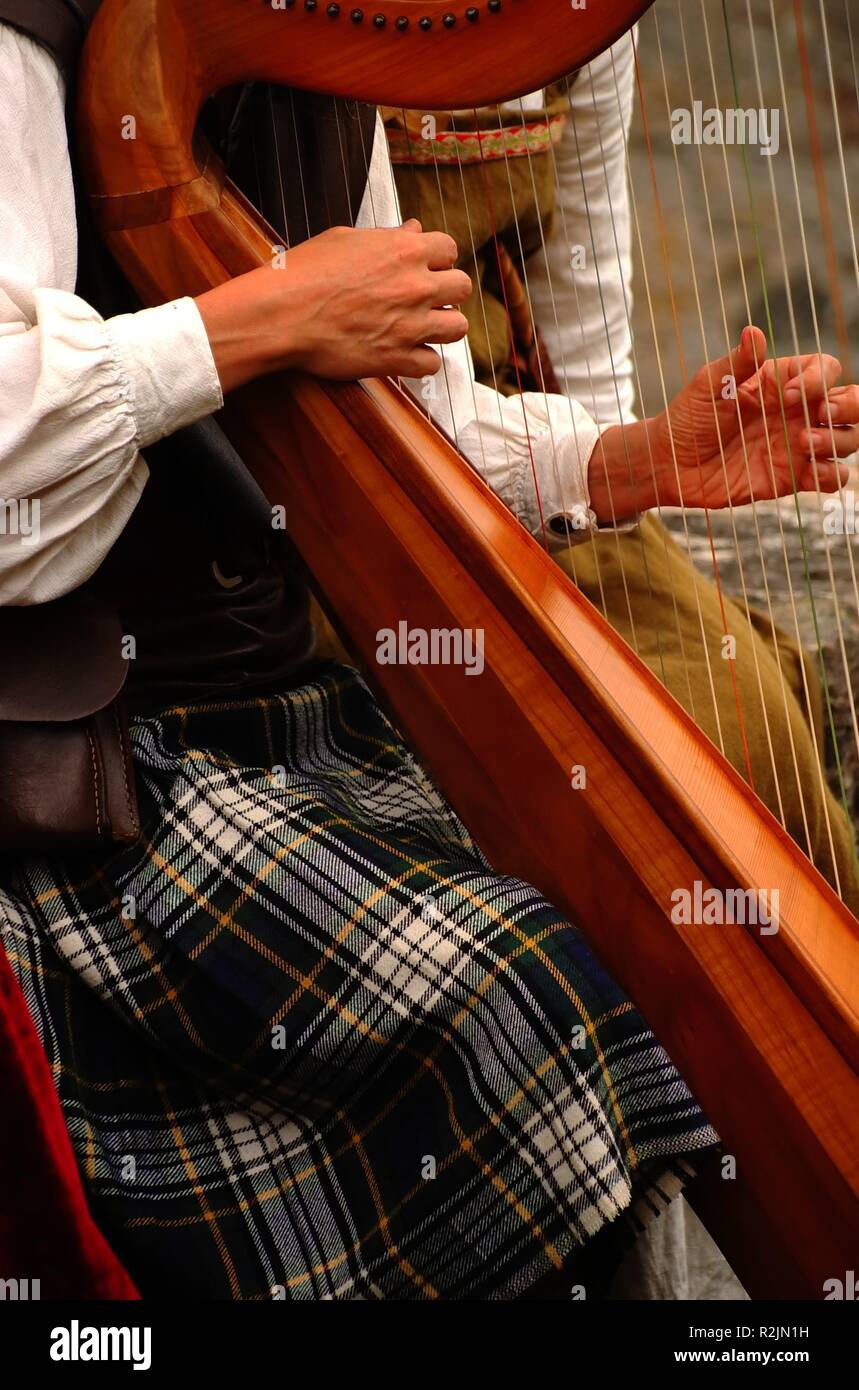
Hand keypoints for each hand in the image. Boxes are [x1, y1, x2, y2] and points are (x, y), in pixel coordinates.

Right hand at [196, 220, 470, 392]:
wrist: (281, 314)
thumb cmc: (305, 272)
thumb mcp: (346, 240)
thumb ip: (387, 238)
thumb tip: (414, 229)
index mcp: (404, 250)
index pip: (449, 249)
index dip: (437, 259)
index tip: (425, 268)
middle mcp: (415, 286)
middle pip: (461, 287)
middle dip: (446, 292)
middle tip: (424, 299)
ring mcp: (410, 325)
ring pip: (457, 328)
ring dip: (441, 327)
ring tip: (420, 327)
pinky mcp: (397, 359)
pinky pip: (432, 364)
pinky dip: (420, 360)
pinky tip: (404, 353)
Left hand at [590, 327, 855, 520]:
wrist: (670, 465)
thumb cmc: (688, 419)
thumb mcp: (707, 386)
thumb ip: (735, 363)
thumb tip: (753, 332)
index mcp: (783, 382)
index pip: (826, 370)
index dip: (816, 380)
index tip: (784, 397)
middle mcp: (798, 412)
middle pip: (853, 403)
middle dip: (851, 406)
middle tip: (822, 415)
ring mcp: (799, 446)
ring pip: (848, 439)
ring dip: (838, 440)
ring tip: (804, 444)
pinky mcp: (793, 478)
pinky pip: (831, 477)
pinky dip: (832, 476)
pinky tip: (811, 473)